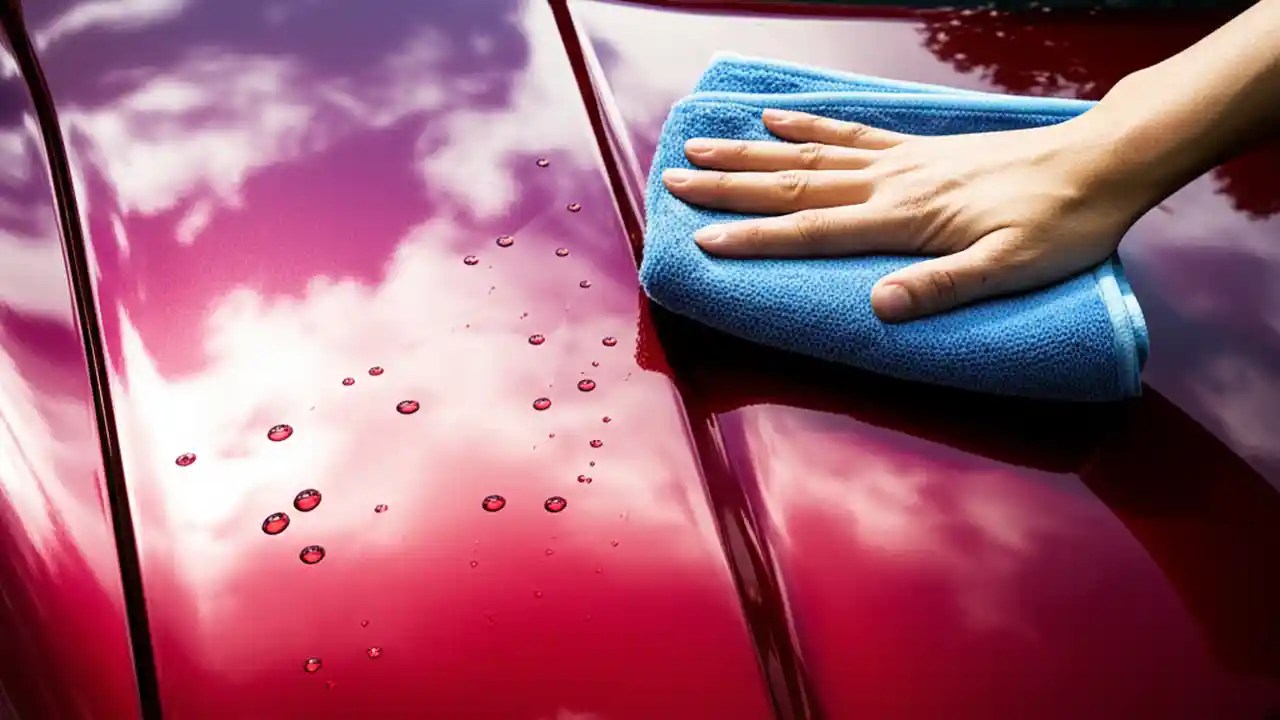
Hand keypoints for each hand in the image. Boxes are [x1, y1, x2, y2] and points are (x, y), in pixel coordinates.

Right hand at [662, 108, 1149, 321]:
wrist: (1097, 166)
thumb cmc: (1057, 226)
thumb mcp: (1008, 271)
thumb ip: (940, 288)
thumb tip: (878, 309)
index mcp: (903, 218)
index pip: (813, 230)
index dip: (755, 237)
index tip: (703, 236)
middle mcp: (890, 183)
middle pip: (794, 185)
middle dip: (731, 186)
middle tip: (675, 180)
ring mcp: (899, 161)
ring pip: (809, 155)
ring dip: (752, 153)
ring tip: (704, 147)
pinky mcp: (916, 150)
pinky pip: (850, 132)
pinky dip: (809, 124)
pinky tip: (777, 118)